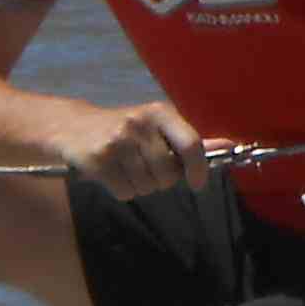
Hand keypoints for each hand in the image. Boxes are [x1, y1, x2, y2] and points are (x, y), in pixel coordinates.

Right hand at [48, 96, 206, 200]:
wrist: (73, 126)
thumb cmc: (125, 130)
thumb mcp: (157, 127)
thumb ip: (190, 140)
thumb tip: (231, 147)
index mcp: (159, 113)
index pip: (191, 145)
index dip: (198, 170)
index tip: (197, 184)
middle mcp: (139, 123)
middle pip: (167, 175)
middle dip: (160, 180)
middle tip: (145, 169)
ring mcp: (117, 141)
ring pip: (146, 187)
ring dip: (139, 186)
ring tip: (126, 168)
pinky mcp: (98, 159)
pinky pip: (124, 192)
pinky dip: (121, 190)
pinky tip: (111, 174)